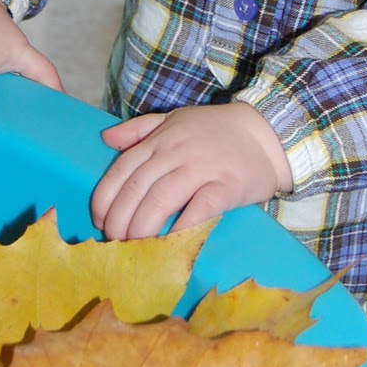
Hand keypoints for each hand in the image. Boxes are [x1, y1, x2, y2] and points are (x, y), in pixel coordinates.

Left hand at [92, 102, 291, 240]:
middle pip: (137, 189)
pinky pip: (198, 210)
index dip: (105, 199)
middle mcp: (177, 151)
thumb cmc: (216, 130)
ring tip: (133, 246)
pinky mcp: (226, 186)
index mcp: (161, 139)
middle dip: (120, 220)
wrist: (266, 133)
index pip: (122, 170)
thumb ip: (139, 129)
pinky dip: (179, 227)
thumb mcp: (174, 119)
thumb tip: (106, 138)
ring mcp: (202, 168)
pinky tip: (167, 242)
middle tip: (114, 241)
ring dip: (142, 228)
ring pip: (161, 200)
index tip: (99, 221)